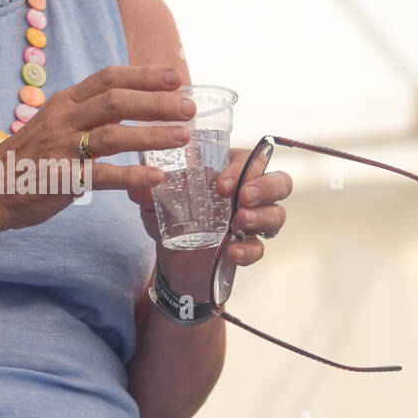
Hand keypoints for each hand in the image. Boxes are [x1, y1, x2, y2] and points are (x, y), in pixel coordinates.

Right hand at [0, 64, 199, 232]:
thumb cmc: (27, 159)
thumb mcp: (55, 125)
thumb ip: (89, 116)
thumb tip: (132, 108)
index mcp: (64, 102)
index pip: (108, 78)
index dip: (143, 75)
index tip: (176, 76)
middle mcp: (63, 119)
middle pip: (116, 101)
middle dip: (156, 102)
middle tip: (189, 108)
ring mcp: (61, 149)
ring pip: (113, 135)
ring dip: (152, 135)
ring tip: (183, 137)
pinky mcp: (61, 179)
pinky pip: (102, 175)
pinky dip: (132, 175)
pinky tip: (157, 176)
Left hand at [126, 146, 292, 267]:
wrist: (170, 259)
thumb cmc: (168, 217)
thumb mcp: (154, 201)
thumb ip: (147, 190)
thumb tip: (139, 183)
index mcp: (228, 172)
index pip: (251, 159)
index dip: (243, 167)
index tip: (221, 184)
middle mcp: (247, 193)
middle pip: (279, 182)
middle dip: (267, 186)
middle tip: (244, 196)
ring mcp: (251, 221)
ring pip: (277, 214)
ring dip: (262, 216)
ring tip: (240, 222)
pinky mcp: (247, 247)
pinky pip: (260, 248)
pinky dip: (249, 250)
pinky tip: (233, 251)